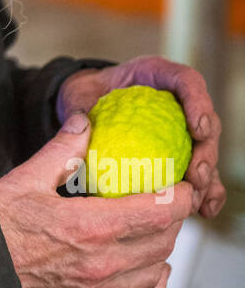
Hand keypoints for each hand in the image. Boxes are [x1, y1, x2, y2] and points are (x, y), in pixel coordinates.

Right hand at [0, 113, 192, 287]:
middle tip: (167, 198)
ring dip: (163, 246)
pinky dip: (154, 283)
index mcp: (89, 226)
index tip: (183, 182)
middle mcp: (101, 264)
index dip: (180, 196)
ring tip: (155, 227)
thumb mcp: (26, 178)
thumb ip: (63, 148)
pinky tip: (153, 268)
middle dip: (173, 216)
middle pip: (163, 239)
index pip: (158, 212)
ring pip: (156, 268)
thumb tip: (85, 120)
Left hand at [57, 57, 224, 220]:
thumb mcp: (79, 96)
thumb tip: (80, 125)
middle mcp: (178, 100)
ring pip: (206, 151)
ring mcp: (183, 128)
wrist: (88, 106)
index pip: (186, 82)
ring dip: (208, 178)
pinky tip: (204, 211)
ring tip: (199, 200)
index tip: (198, 129)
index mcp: (158, 76)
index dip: (199, 104)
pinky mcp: (180, 153)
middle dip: (207, 151)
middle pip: (206, 123)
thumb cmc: (86, 98)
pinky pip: (196, 173)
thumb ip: (80, 109)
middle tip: (195, 176)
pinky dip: (204, 192)